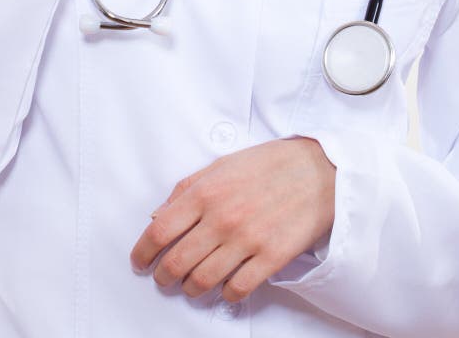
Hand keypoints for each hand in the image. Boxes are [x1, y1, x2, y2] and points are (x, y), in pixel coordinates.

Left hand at [130, 137, 335, 302]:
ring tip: (191, 285)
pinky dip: (225, 294)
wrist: (318, 171)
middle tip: (163, 278)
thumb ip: (188, 188)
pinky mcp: (271, 258)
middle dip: (163, 277)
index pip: (159, 232)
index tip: (140, 262)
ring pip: (202, 282)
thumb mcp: (222, 164)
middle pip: (176, 262)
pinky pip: (237, 290)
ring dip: (190, 289)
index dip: (142, 253)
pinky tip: (225, 285)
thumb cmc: (269, 164)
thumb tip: (159, 214)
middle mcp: (223, 218)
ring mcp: (247, 240)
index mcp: (207, 192)